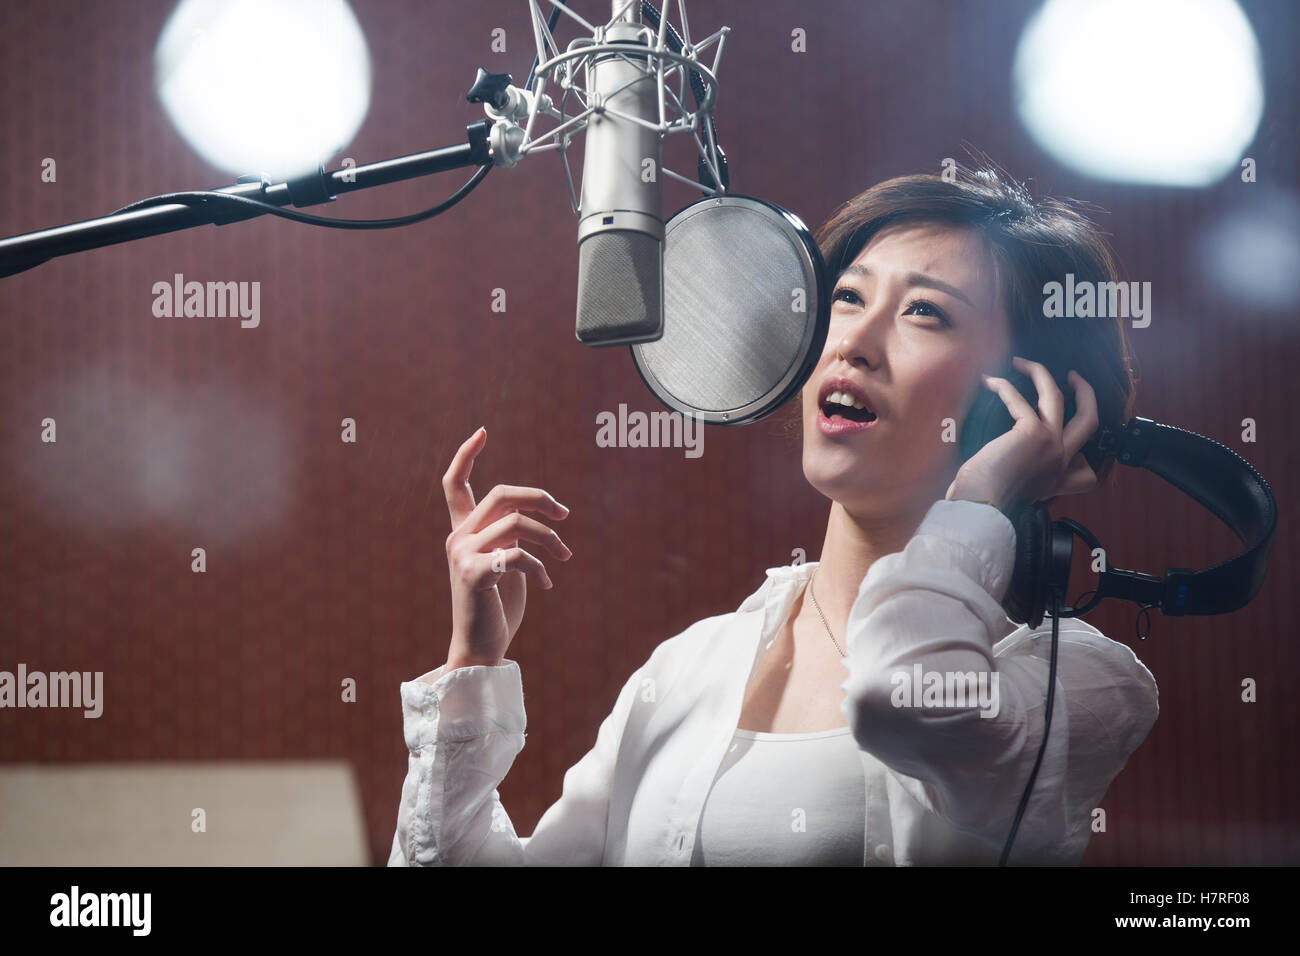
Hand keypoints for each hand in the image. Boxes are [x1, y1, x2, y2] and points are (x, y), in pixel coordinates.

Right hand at [442, 427, 571, 670]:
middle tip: (564, 515)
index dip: (466, 455)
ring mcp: (462, 555)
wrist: (481, 650)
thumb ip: (512, 536)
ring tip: (563, 557)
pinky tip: (547, 584)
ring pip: (517, 524)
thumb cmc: (498, 609)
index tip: (482, 431)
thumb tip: (540, 513)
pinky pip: (518, 555)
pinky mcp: (474, 574)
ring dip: (550, 539)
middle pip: (502, 494)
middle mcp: (457, 538)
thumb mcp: (507, 564)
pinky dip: (540, 567)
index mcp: (463, 532)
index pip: (454, 484)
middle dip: (540, 498)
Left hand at [946, 356, 1099, 511]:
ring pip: (1056, 397)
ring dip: (1040, 373)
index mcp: (1057, 481)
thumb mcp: (1013, 496)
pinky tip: (989, 381)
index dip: (1083, 459)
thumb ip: (1020, 482)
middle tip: (1072, 376)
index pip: (1088, 473)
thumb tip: (1001, 467)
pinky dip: (1003, 386)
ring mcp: (1051, 445)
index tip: (1066, 450)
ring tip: (1023, 362)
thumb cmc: (985, 504)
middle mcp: (1060, 462)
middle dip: (1085, 392)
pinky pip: (1019, 399)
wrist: (982, 509)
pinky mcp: (1032, 432)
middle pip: (1089, 420)